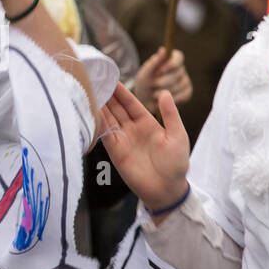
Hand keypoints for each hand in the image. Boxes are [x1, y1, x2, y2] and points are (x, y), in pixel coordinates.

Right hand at [100, 81, 189, 217]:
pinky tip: (92, 111)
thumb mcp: (178, 135)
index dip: (122, 91)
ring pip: (108, 119)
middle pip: (116, 109)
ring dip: (100, 106)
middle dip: (107, 95)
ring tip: (90, 91)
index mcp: (147, 123)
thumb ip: (170, 114)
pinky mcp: (115, 152)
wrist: (167, 190)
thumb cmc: (176, 164)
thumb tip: (164, 92)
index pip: (131, 103)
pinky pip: (105, 135)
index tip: (111, 78)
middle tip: (95, 80)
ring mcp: (123, 140)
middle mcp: (132, 130)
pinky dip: (99, 123)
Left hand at [131, 47, 191, 109]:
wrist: (146, 101)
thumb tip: (163, 49)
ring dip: (165, 91)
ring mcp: (185, 81)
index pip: (178, 57)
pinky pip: (184, 95)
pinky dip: (172, 99)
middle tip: (153, 85)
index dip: (172, 64)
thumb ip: (155, 62)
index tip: (161, 71)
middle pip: (177, 73)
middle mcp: (180, 69)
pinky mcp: (187, 93)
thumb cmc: (145, 83)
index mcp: (171, 59)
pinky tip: (163, 100)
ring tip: (154, 94)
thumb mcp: (146, 73)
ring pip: (179, 85)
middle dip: (163, 81)